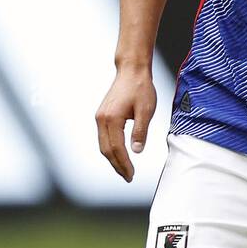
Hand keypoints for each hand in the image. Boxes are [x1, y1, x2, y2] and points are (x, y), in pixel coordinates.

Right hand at [95, 67, 156, 181]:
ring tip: (125, 170)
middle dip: (117, 165)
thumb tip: (136, 151)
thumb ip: (140, 131)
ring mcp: (100, 117)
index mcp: (111, 119)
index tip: (132, 175)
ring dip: (113, 159)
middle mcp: (101, 119)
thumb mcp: (146, 110)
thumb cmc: (141, 88)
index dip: (124, 164)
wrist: (131, 70)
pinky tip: (120, 155)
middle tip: (129, 177)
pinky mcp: (102, 116)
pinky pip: (104, 138)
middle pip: (106, 150)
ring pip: (103, 145)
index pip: (117, 148)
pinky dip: (111, 149)